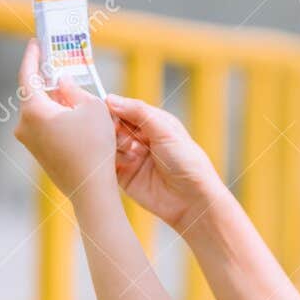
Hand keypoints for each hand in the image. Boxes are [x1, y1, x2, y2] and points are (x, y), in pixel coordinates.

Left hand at [12, 41, 117, 201]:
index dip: (32, 56)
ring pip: (42, 112)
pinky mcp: (39, 154)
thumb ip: (74, 88)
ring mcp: (29, 142)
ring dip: (57, 102)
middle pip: (37, 95)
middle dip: (52, 83)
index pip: (28, 75)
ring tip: (78, 96)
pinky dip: (58, 119)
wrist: (91, 189)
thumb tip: (63, 82)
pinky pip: (46, 128)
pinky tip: (77, 119)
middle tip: (64, 68)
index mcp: (33, 110)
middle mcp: (24, 126)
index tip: (35, 44)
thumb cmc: (94, 146)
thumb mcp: (92, 107)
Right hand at [108, 92, 228, 231]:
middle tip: (123, 135)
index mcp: (153, 123)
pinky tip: (128, 163)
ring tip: (134, 154)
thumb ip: (139, 112)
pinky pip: (107, 163)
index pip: (125, 109)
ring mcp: (131, 157)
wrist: (192, 199)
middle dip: (114, 128)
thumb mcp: (166, 130)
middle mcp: (140, 138)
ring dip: (117, 145)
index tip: (107, 111)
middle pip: (113, 125)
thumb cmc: (187, 162)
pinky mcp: (124, 176)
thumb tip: (111, 99)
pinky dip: (111, 161)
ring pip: (108, 144)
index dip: (114, 109)